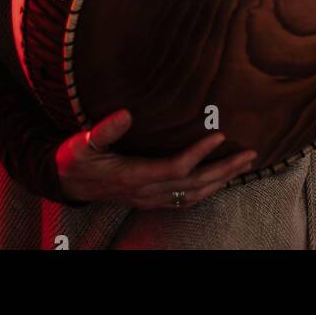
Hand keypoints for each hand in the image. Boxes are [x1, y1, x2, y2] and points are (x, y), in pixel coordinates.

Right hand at [54, 108, 257, 209]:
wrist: (65, 183)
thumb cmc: (75, 159)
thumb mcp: (83, 142)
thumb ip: (105, 130)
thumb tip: (126, 114)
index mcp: (135, 176)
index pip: (176, 167)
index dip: (200, 153)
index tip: (220, 135)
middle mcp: (147, 191)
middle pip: (194, 185)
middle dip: (224, 170)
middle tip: (250, 154)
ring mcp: (149, 199)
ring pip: (193, 195)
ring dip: (220, 181)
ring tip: (242, 166)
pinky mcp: (149, 199)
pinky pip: (185, 200)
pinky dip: (206, 191)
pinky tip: (216, 182)